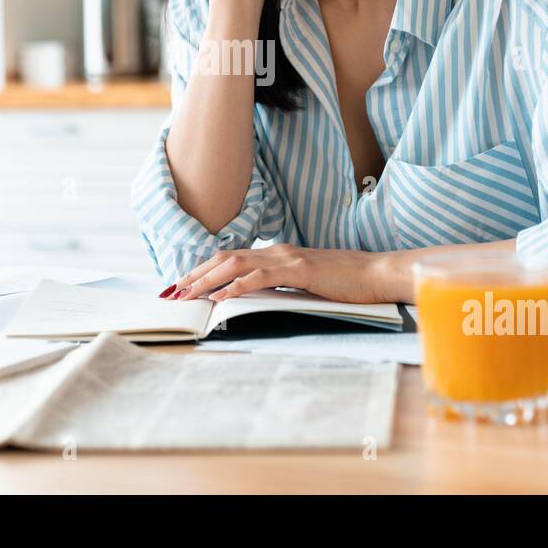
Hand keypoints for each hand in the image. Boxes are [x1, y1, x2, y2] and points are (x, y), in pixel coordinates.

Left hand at [161, 244, 390, 303]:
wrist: (377, 274)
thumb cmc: (346, 282)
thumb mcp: (307, 282)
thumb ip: (282, 284)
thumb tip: (255, 297)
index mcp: (278, 253)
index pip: (231, 258)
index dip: (204, 270)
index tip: (182, 285)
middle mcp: (278, 250)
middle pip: (225, 258)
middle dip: (194, 275)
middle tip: (171, 292)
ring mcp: (288, 258)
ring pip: (236, 264)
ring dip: (207, 280)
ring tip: (186, 295)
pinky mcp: (300, 270)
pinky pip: (261, 277)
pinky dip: (238, 286)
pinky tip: (222, 297)